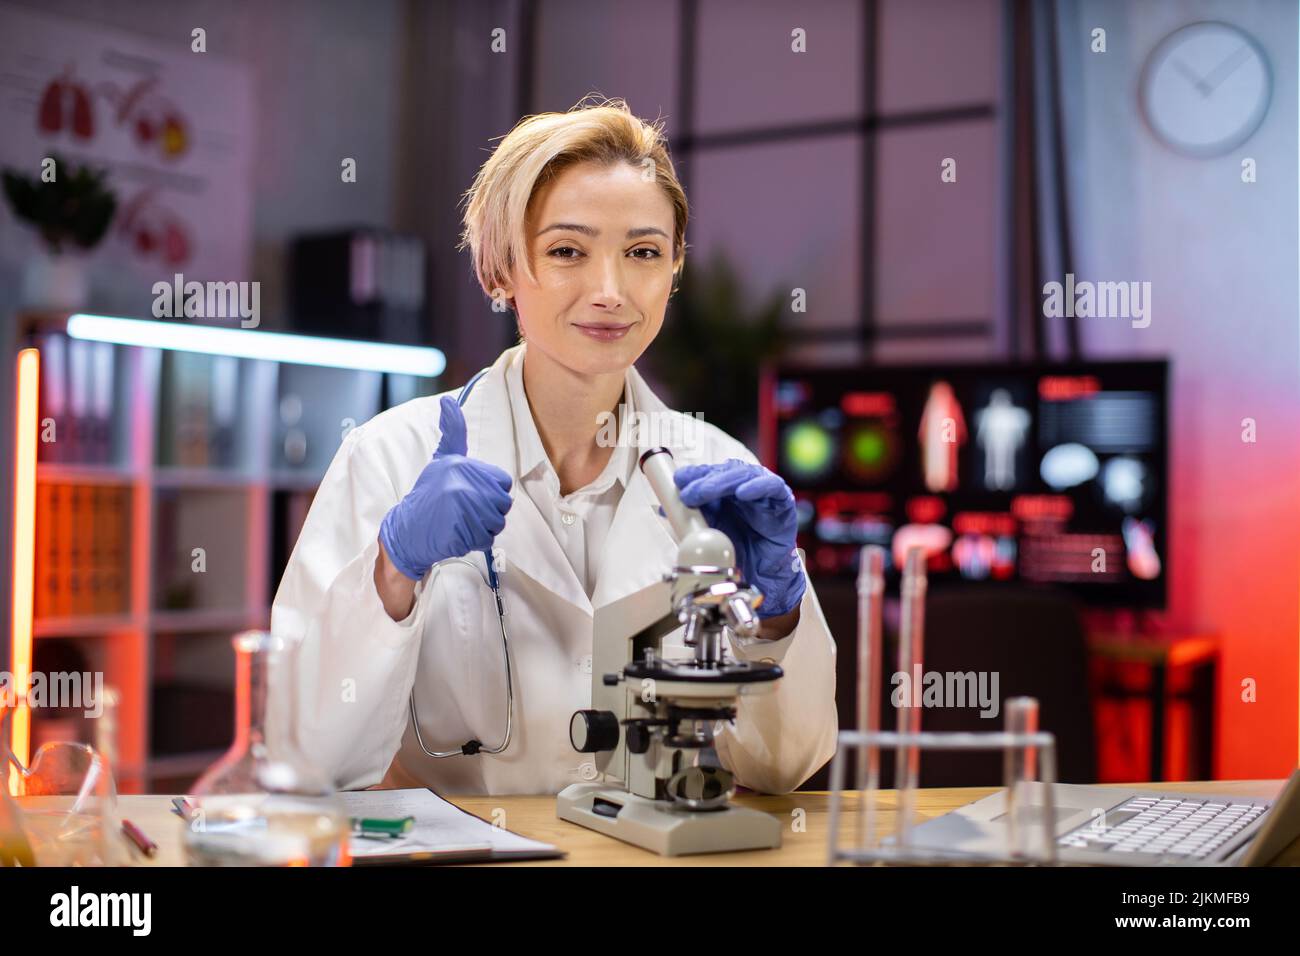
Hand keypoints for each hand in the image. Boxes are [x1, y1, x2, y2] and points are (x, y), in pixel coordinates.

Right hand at [378, 395, 512, 580]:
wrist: (407, 530)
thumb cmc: (430, 495)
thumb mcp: (442, 460)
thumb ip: (452, 432)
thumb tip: (447, 401)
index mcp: (461, 465)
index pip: (502, 482)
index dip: (492, 491)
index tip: (472, 494)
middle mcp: (461, 484)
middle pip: (503, 503)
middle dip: (490, 511)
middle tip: (467, 512)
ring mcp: (461, 509)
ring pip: (497, 522)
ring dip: (484, 527)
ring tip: (463, 522)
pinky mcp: (460, 531)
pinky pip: (486, 539)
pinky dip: (476, 541)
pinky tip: (459, 534)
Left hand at [673, 459, 805, 618]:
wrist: (760, 575)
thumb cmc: (736, 552)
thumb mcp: (706, 533)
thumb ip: (688, 519)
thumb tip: (662, 508)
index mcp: (725, 492)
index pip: (710, 474)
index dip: (695, 474)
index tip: (679, 479)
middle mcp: (744, 487)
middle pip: (725, 472)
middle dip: (704, 479)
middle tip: (688, 491)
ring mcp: (763, 492)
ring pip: (744, 475)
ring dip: (723, 481)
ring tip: (706, 490)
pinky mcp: (782, 502)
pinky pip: (772, 487)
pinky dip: (757, 486)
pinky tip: (743, 492)